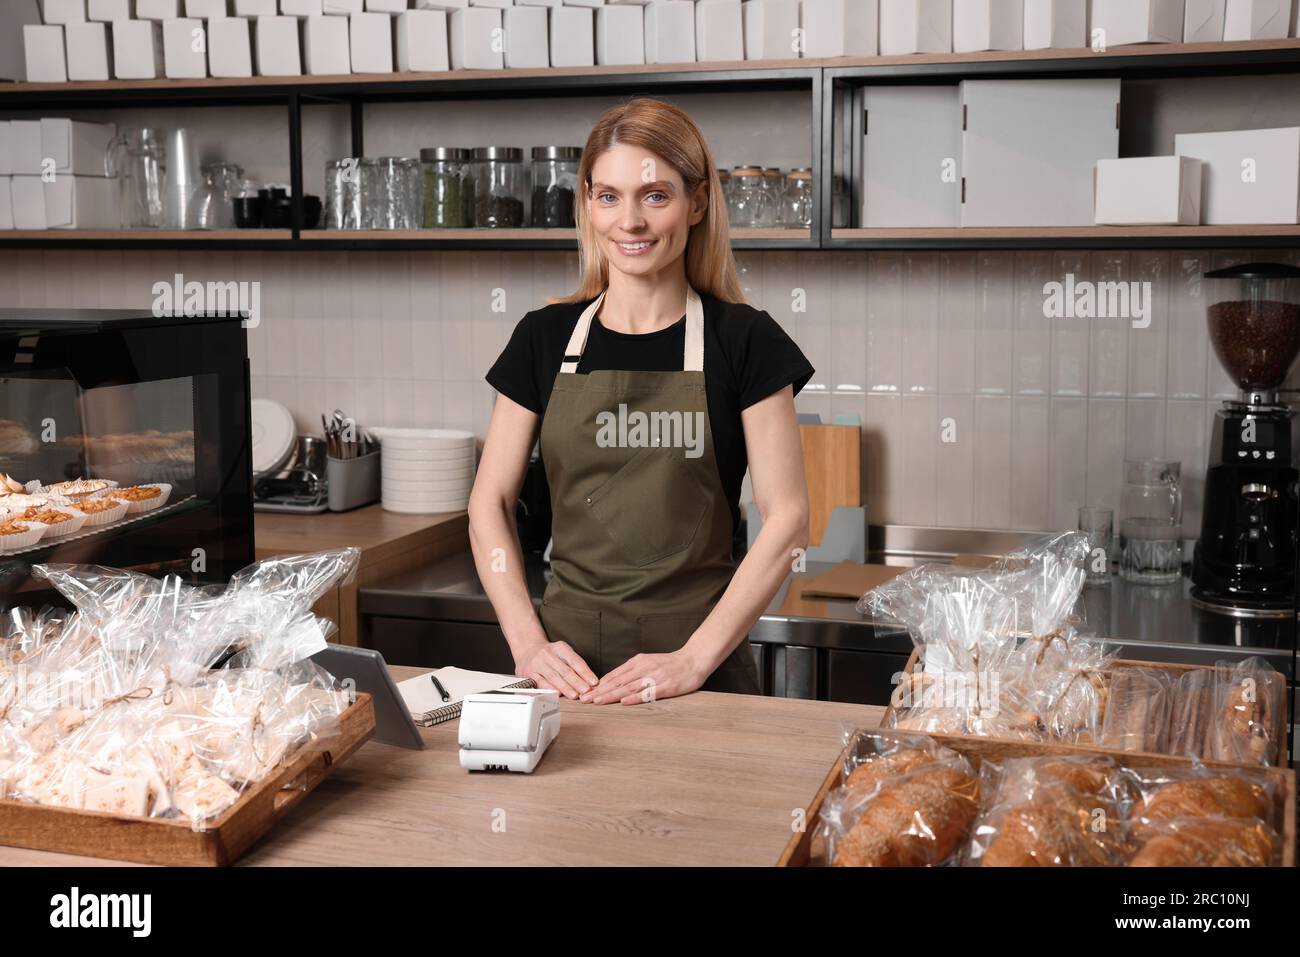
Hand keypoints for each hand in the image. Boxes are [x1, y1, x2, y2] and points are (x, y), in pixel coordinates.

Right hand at [514, 640, 598, 700]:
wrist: (527, 650)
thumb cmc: (550, 655)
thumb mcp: (563, 653)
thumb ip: (575, 665)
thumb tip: (590, 681)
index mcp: (560, 648)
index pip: (575, 661)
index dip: (585, 672)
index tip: (594, 682)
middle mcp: (547, 654)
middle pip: (565, 670)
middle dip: (577, 682)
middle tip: (586, 691)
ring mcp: (537, 664)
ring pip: (553, 677)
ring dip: (565, 688)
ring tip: (575, 695)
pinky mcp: (528, 673)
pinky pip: (541, 683)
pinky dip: (550, 689)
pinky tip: (558, 694)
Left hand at [580, 648, 708, 704]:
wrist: (694, 659)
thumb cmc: (671, 663)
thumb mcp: (648, 661)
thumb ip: (632, 670)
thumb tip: (613, 681)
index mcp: (638, 662)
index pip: (614, 675)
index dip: (598, 685)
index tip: (585, 693)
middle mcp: (644, 668)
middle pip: (618, 681)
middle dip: (599, 691)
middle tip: (584, 699)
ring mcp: (655, 677)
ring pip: (629, 687)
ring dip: (612, 695)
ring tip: (598, 701)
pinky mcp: (666, 686)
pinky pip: (649, 692)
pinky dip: (635, 697)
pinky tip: (624, 701)